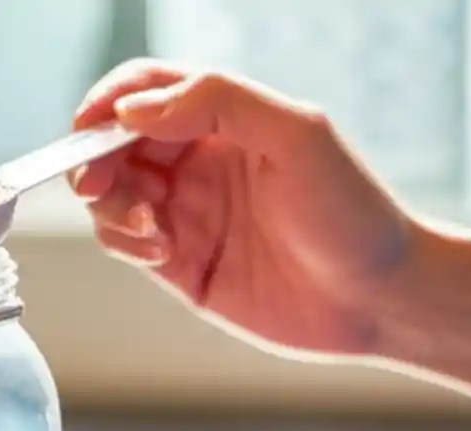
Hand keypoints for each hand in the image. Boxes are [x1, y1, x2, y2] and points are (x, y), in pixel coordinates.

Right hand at [71, 60, 415, 356]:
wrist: (380, 300)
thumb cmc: (353, 212)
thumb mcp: (297, 135)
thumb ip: (218, 103)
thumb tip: (134, 109)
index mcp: (224, 121)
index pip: (145, 91)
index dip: (109, 101)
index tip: (90, 124)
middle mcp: (198, 162)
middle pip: (114, 144)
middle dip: (94, 159)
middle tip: (96, 182)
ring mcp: (186, 213)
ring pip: (110, 194)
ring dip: (110, 204)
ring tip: (150, 225)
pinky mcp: (179, 266)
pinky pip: (124, 242)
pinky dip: (124, 241)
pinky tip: (160, 251)